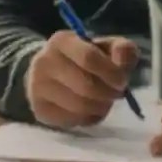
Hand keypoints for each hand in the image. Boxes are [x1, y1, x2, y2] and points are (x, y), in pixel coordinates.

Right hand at [25, 30, 139, 127]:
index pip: (89, 57)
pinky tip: (90, 110)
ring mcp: (38, 86)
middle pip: (85, 86)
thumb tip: (123, 59)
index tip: (123, 81)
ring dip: (101, 107)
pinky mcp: (39, 109)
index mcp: (62, 41)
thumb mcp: (105, 47)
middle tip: (116, 94)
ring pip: (79, 106)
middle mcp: (44, 61)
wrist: (49, 73)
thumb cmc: (85, 59)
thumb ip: (122, 49)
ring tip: (104, 101)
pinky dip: (88, 118)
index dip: (111, 73)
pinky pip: (72, 120)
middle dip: (108, 94)